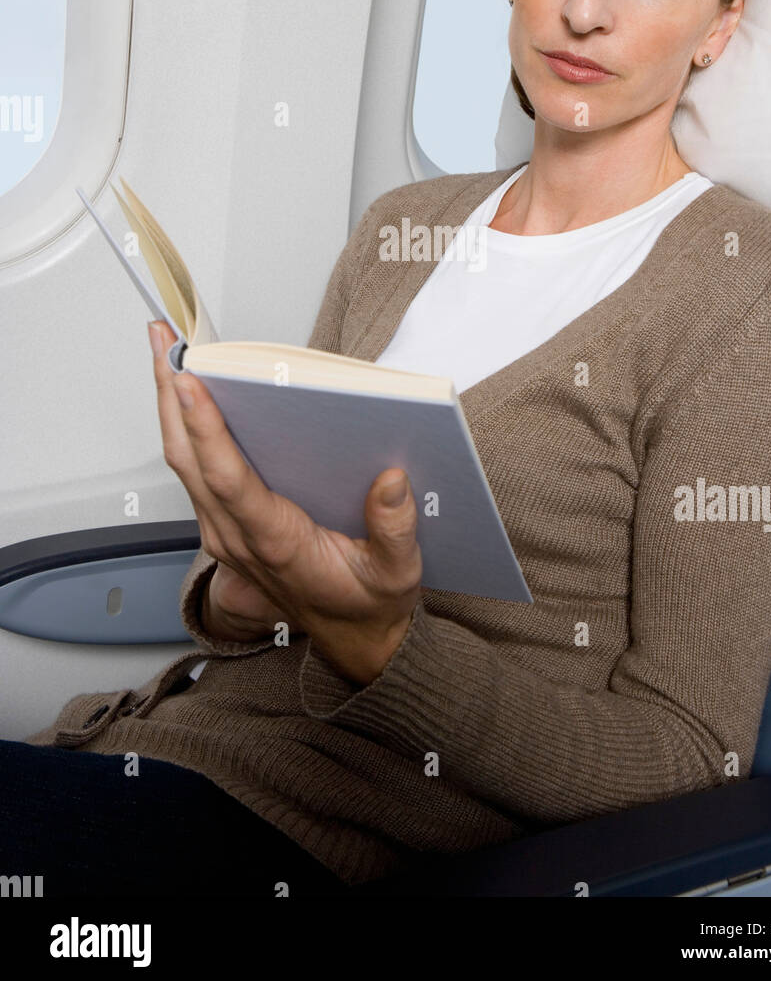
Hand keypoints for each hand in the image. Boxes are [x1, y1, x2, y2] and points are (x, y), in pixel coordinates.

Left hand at [148, 320, 421, 682]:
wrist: (354, 641)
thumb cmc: (370, 604)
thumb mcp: (398, 576)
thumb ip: (395, 531)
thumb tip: (393, 480)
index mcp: (276, 543)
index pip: (229, 480)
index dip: (206, 428)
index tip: (190, 381)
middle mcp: (237, 536)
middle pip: (187, 458)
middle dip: (168, 394)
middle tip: (162, 339)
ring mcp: (224, 531)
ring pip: (182, 461)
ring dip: (168, 403)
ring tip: (167, 348)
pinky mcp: (225, 523)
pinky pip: (193, 469)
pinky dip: (183, 424)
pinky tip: (189, 391)